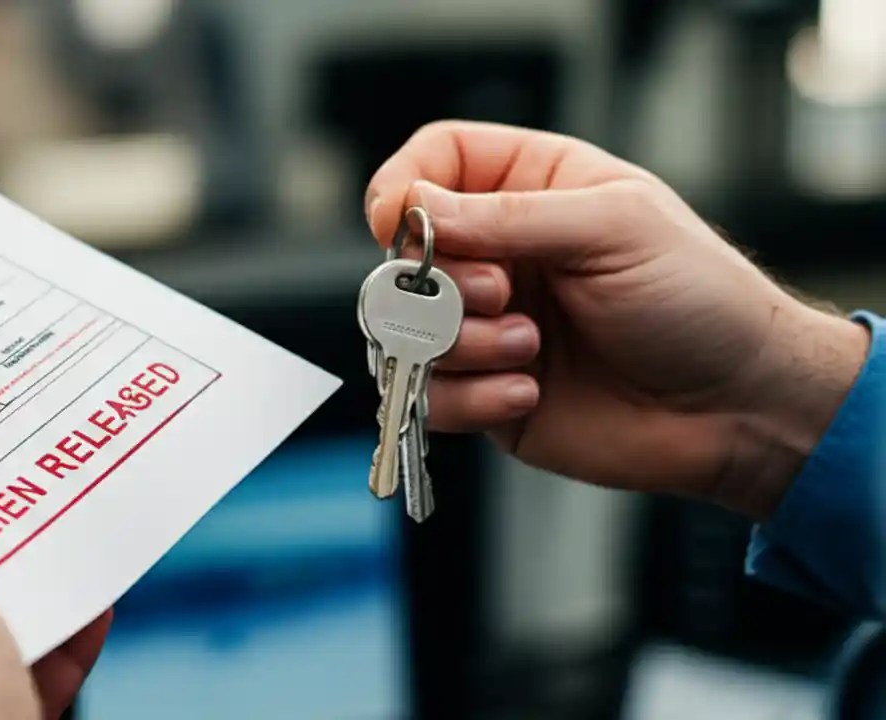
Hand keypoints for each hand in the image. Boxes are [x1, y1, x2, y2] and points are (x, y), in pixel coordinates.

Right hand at [365, 121, 868, 518]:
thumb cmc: (699, 300)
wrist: (738, 407)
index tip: (401, 222)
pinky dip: (470, 399)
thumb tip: (414, 209)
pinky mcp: (485, 393)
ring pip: (405, 329)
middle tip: (506, 294)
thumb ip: (510, 215)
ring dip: (463, 343)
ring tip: (532, 351)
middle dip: (444, 280)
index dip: (404, 187)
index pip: (435, 162)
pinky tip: (529, 393)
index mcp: (532, 189)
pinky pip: (430, 396)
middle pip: (402, 252)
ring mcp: (488, 326)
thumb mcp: (615, 227)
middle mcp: (500, 255)